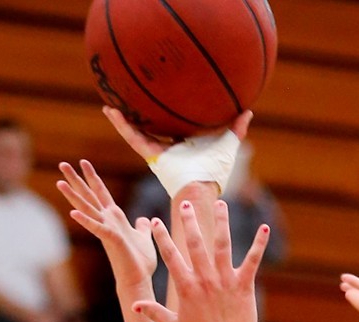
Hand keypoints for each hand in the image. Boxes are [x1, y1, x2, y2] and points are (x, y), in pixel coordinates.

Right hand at [57, 159, 155, 294]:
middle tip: (63, 164)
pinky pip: (96, 228)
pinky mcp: (110, 240)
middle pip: (89, 195)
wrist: (138, 279)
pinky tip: (72, 213)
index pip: (101, 192)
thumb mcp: (144, 237)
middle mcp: (107, 221)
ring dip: (73, 195)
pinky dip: (85, 221)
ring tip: (59, 182)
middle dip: (76, 179)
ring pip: (87, 208)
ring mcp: (106, 229)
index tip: (83, 162)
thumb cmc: (140, 261)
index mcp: (115, 218)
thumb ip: (142, 226)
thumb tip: (143, 219)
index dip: (92, 177)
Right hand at [103, 107, 251, 162]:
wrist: (201, 185)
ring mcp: (157, 151)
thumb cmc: (215, 170)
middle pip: (152, 127)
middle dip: (142, 115)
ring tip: (110, 104)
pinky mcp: (150, 154)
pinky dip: (121, 125)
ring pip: (137, 131)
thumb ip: (236, 128)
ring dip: (123, 118)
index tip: (162, 102)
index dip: (168, 115)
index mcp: (184, 144)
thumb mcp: (227, 143)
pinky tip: (110, 111)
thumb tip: (248, 110)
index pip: (174, 126)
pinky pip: (132, 137)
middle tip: (130, 99)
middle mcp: (168, 148)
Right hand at [131, 199, 268, 321]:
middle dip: (189, 222)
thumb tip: (134, 305)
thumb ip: (154, 313)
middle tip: (186, 203)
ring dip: (221, 222)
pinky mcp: (243, 284)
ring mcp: (225, 280)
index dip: (161, 238)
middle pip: (195, 244)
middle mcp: (204, 279)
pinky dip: (259, 243)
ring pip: (222, 245)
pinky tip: (263, 227)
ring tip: (220, 204)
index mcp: (186, 287)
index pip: (171, 257)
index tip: (155, 221)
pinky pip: (252, 260)